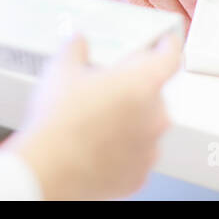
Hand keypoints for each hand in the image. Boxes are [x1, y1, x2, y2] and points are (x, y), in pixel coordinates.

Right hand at [3, 32, 182, 199]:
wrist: (47, 169)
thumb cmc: (59, 122)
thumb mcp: (62, 69)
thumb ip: (75, 47)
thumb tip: (77, 41)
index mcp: (143, 84)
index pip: (171, 57)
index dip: (169, 46)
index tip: (167, 43)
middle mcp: (154, 117)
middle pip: (153, 94)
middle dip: (132, 89)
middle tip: (105, 89)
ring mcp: (148, 150)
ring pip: (145, 127)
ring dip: (128, 121)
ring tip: (94, 121)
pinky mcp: (138, 176)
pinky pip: (135, 156)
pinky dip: (121, 150)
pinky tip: (96, 146)